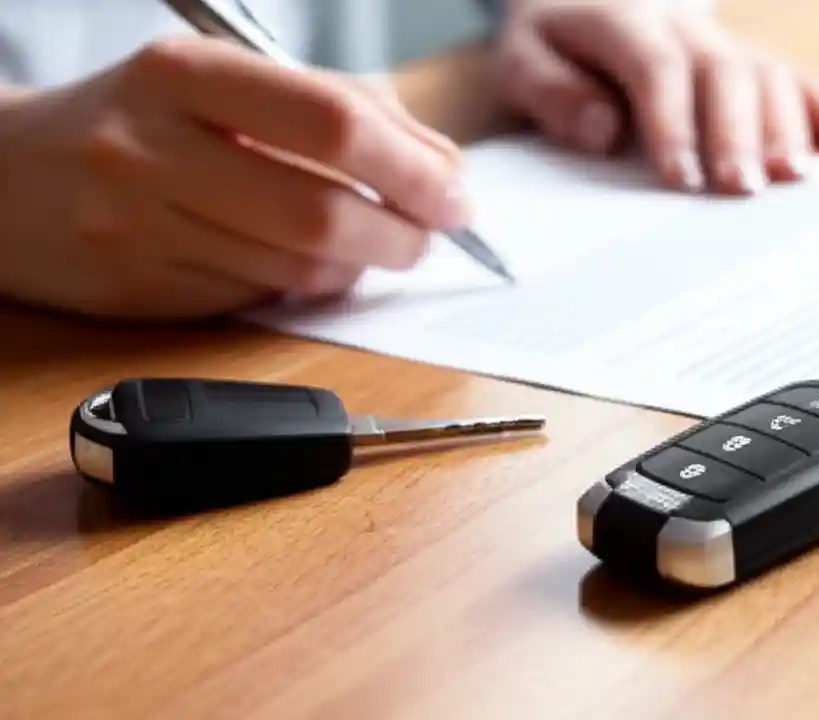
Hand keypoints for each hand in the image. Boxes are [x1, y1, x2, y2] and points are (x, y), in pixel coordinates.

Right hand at [0, 37, 466, 319]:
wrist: (8, 177)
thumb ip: (339, 109)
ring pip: (296, 267)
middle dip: (401, 233)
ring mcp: (136, 225)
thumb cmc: (146, 121)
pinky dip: (304, 287)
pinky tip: (303, 263)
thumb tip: (444, 169)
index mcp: (184, 73)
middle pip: (320, 209)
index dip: (413, 166)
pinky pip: (256, 299)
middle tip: (429, 235)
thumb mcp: (226, 82)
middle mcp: (151, 147)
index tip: (457, 194)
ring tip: (374, 246)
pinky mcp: (135, 290)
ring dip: (360, 265)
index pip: (332, 121)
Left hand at [495, 0, 818, 194]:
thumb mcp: (523, 59)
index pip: (656, 68)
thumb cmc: (557, 42)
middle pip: (725, 72)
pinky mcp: (754, 63)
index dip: (672, 121)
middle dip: (737, 132)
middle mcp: (688, 28)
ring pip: (770, 74)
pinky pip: (801, 81)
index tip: (681, 177)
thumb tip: (605, 130)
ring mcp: (728, 43)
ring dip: (788, 127)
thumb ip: (553, 91)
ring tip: (796, 179)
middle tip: (742, 189)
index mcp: (625, 22)